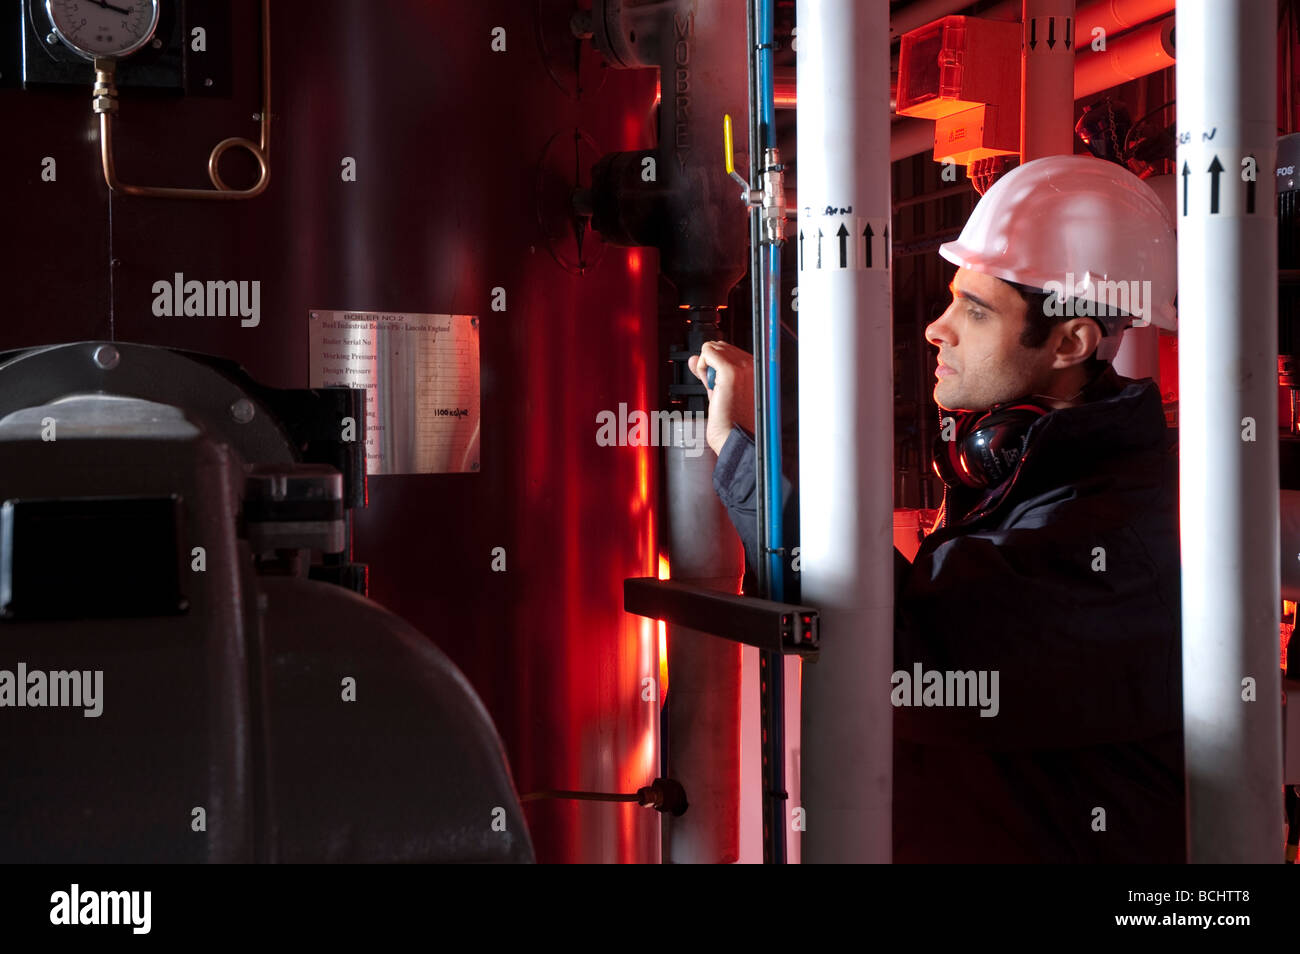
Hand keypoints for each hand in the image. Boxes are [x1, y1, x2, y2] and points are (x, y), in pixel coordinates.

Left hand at [687, 341, 755, 455]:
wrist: (738, 440)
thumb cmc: (733, 424)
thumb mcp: (720, 393)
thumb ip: (708, 373)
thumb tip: (694, 359)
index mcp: (756, 371)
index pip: (728, 351)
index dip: (716, 366)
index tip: (716, 384)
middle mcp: (753, 366)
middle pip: (720, 346)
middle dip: (710, 364)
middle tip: (714, 388)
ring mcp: (743, 368)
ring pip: (712, 348)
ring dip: (706, 366)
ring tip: (714, 388)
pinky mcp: (731, 372)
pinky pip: (708, 353)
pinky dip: (702, 367)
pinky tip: (709, 384)